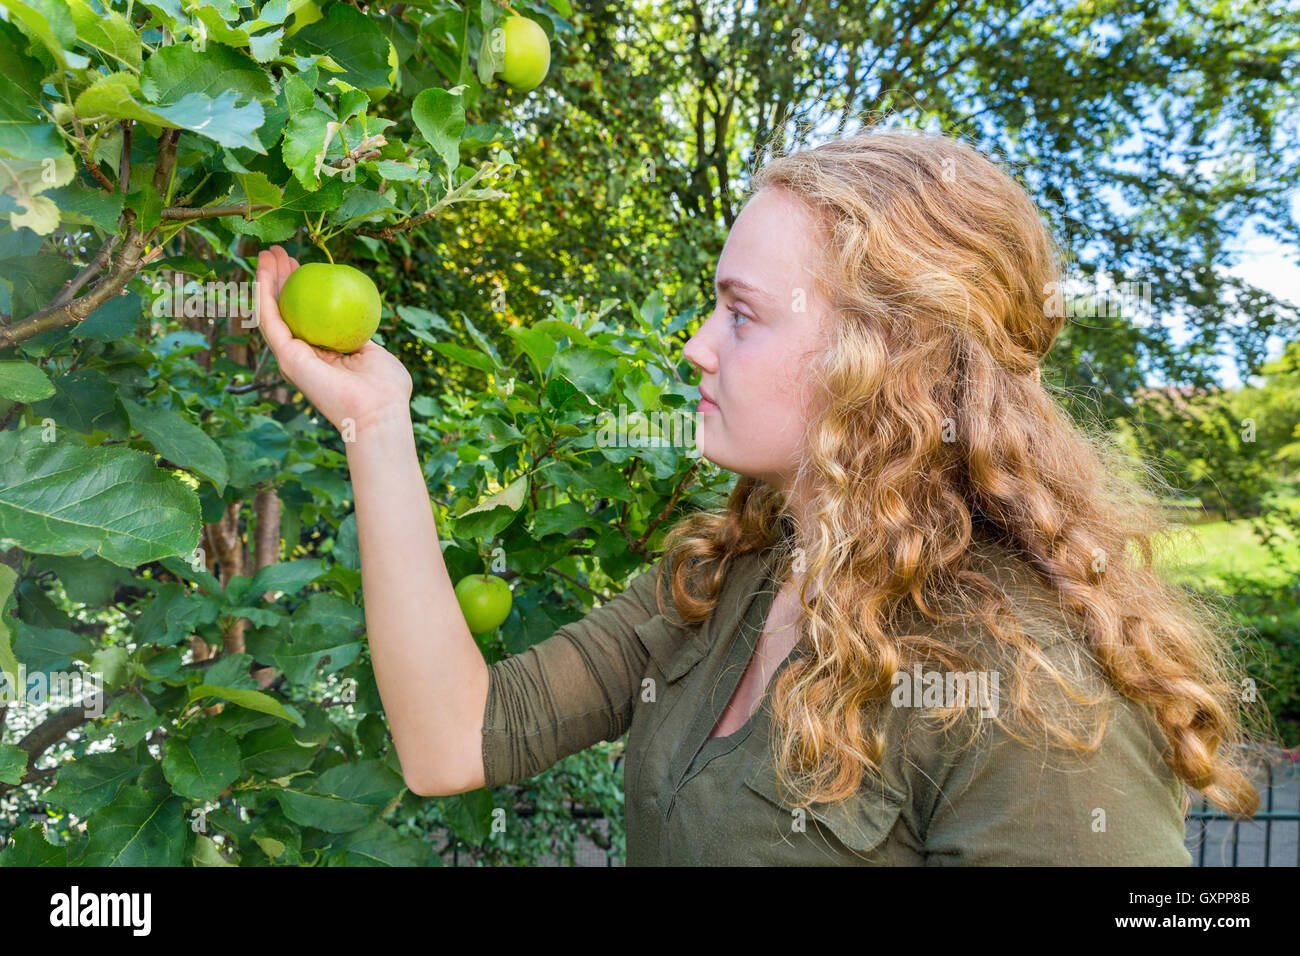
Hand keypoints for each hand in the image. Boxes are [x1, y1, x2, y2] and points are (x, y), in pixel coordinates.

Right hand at [254, 245, 412, 432]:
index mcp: (324, 354)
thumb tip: (362, 318)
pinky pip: (271, 320)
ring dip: (267, 280)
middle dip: (281, 278)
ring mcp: (293, 357)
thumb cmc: (387, 390)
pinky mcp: (287, 357)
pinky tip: (263, 272)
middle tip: (279, 251)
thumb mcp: (376, 354)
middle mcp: (304, 355)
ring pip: (273, 311)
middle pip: (287, 309)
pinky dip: (264, 294)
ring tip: (266, 252)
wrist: (379, 412)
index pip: (308, 315)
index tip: (303, 264)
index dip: (303, 288)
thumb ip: (364, 338)